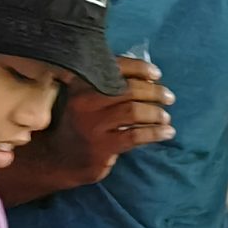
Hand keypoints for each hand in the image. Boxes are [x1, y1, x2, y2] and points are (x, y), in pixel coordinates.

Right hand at [42, 55, 174, 182]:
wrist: (59, 159)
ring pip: (133, 111)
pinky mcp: (101, 146)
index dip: (139, 68)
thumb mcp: (87, 101)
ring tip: (166, 117)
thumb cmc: (81, 125)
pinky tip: (167, 133)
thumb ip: (110, 87)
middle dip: (154, 92)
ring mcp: (92, 125)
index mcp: (82, 84)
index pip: (114, 68)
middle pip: (127, 90)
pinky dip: (155, 133)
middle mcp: (85, 101)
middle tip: (168, 97)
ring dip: (155, 113)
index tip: (157, 74)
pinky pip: (135, 136)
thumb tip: (149, 78)